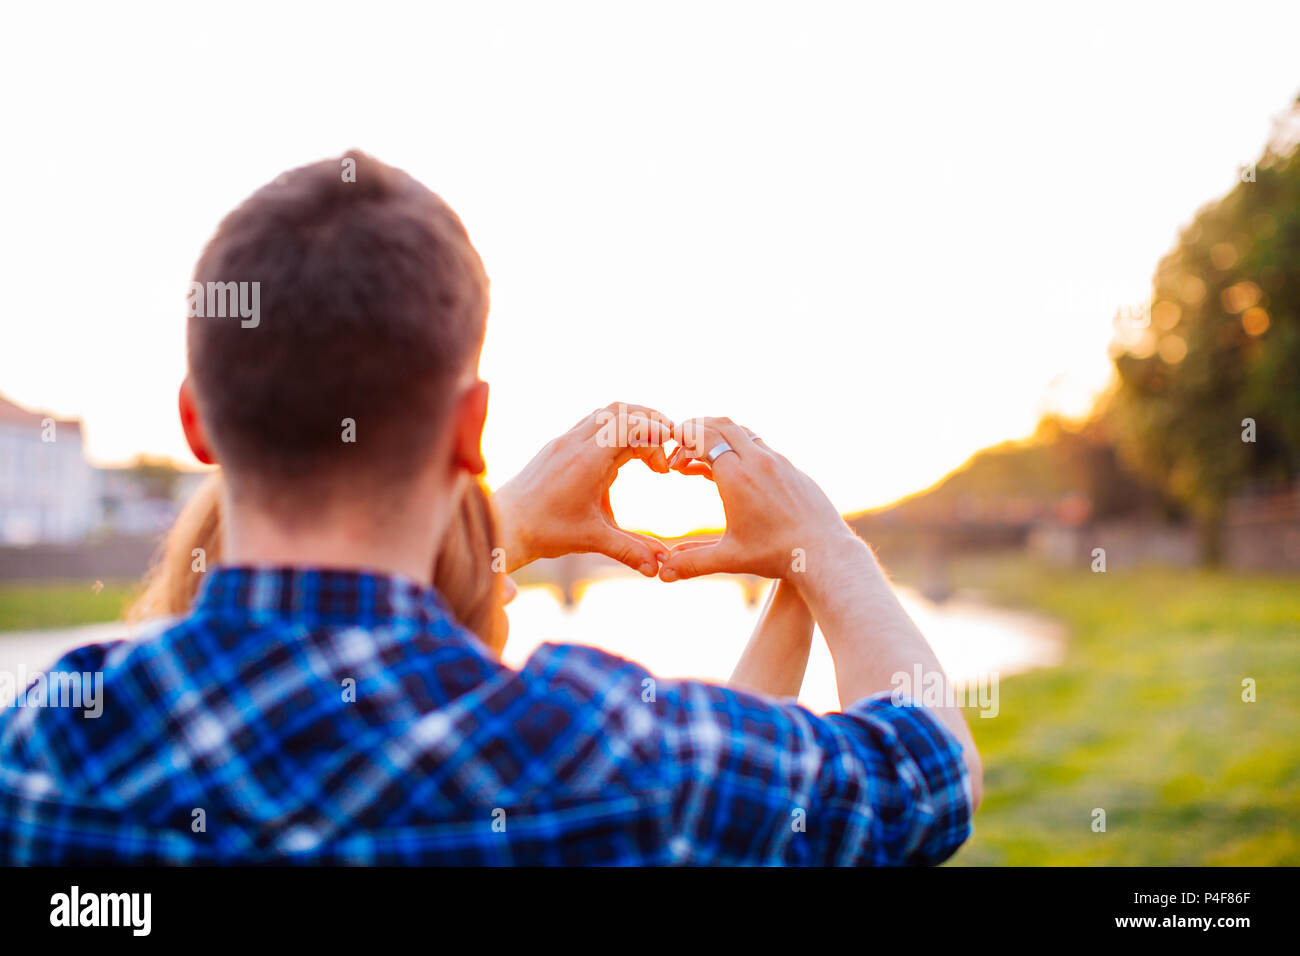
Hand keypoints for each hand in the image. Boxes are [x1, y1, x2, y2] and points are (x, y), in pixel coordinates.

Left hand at [493, 402, 673, 575]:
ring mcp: (565, 440)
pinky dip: (615, 430)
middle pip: (621, 410)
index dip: (656, 437)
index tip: (663, 468)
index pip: (630, 425)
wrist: (505, 525)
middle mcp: (575, 442)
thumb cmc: (546, 532)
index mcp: (587, 460)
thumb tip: (659, 568)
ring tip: (650, 450)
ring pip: (606, 412)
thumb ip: (630, 550)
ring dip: (633, 423)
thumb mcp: (592, 540)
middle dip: (651, 423)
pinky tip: (623, 457)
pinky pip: (592, 423)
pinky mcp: (559, 445)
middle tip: (668, 447)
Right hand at [658, 417, 855, 581]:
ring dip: (722, 438)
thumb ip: (693, 562)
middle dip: (698, 429)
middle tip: (682, 446)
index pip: (704, 438)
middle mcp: (759, 461)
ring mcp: (779, 462)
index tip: (673, 457)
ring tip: (704, 459)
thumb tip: (662, 574)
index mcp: (737, 477)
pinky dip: (743, 450)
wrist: (825, 553)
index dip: (683, 442)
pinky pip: (763, 447)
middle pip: (722, 425)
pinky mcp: (793, 470)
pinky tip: (736, 472)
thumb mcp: (730, 558)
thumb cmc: (777, 555)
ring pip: (745, 433)